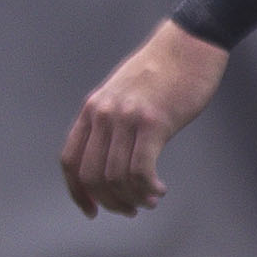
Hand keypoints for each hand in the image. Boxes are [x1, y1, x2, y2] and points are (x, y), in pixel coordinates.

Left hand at [59, 20, 228, 216]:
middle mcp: (102, 115)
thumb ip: (111, 121)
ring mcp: (125, 118)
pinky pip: (140, 169)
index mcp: (91, 110)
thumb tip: (111, 156)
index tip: (91, 211)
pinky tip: (158, 190)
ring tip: (149, 200)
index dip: (76, 192)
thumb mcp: (121, 95)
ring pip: (115, 177)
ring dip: (132, 199)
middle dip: (108, 201)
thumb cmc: (160, 72)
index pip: (69, 160)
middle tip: (130, 210)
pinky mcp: (153, 122)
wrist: (186, 46)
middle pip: (90, 175)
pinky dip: (147, 189)